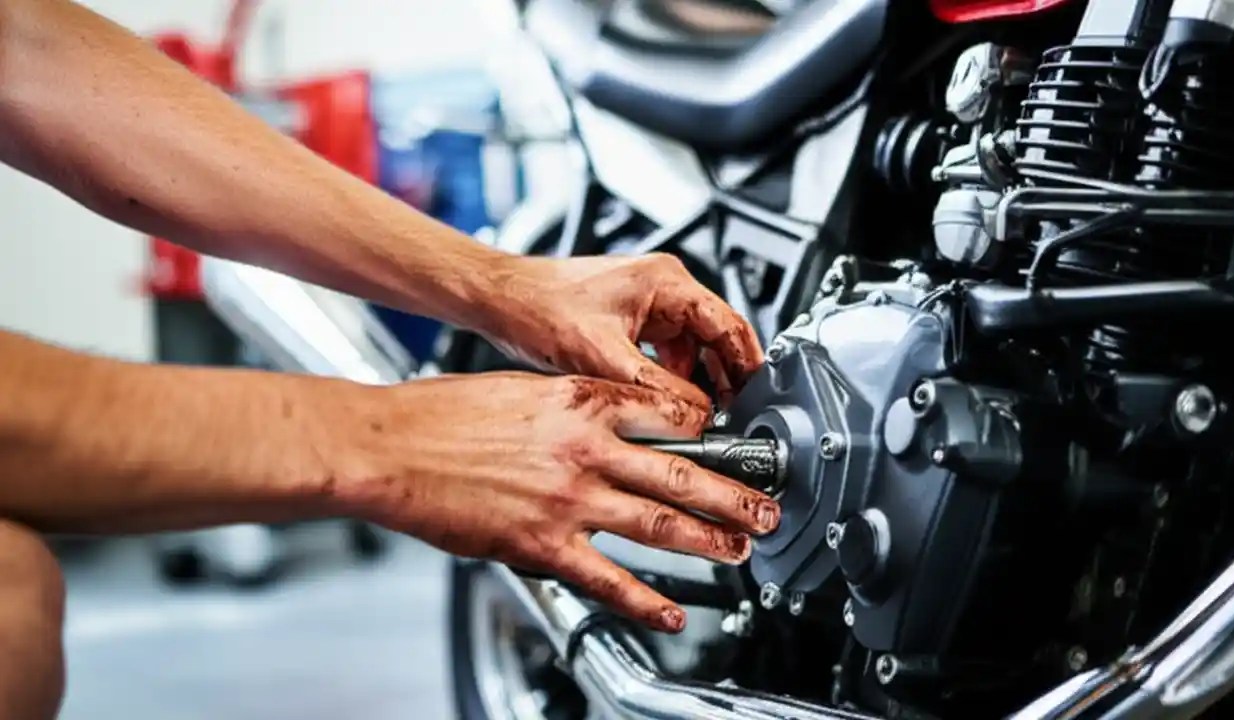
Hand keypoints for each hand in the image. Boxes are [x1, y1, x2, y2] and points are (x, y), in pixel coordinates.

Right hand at [333, 372, 780, 632]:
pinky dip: (648, 599)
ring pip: (659, 523)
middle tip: (766, 508)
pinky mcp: (542, 545)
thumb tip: (611, 419)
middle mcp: (585, 448)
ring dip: (709, 540)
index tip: (733, 446)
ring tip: (739, 549)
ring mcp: (567, 499)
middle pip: (682, 473)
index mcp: (581, 401)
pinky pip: (610, 578)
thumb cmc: (444, 414)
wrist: (392, 445)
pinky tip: (672, 611)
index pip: (668, 416)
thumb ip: (575, 405)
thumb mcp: (523, 388)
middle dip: (734, 494)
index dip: (711, 433)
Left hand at [477, 254, 764, 409]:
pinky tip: (668, 403)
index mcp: (666, 282)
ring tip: (703, 415)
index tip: (756, 396)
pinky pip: (667, 351)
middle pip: (716, 335)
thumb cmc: (538, 308)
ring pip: (692, 346)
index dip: (747, 364)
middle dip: (726, 376)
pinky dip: (674, 376)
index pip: (729, 324)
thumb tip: (694, 414)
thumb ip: (656, 388)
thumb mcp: (604, 356)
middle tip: (733, 414)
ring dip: (699, 379)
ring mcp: (646, 302)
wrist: (499, 300)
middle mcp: (662, 287)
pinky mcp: (630, 318)